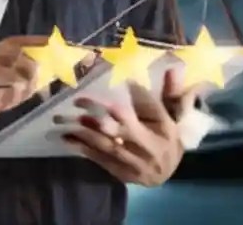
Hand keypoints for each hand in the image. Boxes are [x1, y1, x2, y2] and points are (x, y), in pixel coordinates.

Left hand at [62, 69, 200, 185]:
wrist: (167, 175)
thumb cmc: (167, 137)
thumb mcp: (174, 114)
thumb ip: (171, 92)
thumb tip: (172, 67)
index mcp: (166, 128)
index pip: (151, 108)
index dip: (137, 93)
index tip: (123, 79)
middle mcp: (152, 146)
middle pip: (124, 128)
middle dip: (100, 114)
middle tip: (78, 100)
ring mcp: (137, 162)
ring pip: (109, 146)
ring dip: (86, 132)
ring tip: (68, 120)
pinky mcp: (124, 173)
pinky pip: (102, 160)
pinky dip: (85, 149)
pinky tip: (69, 138)